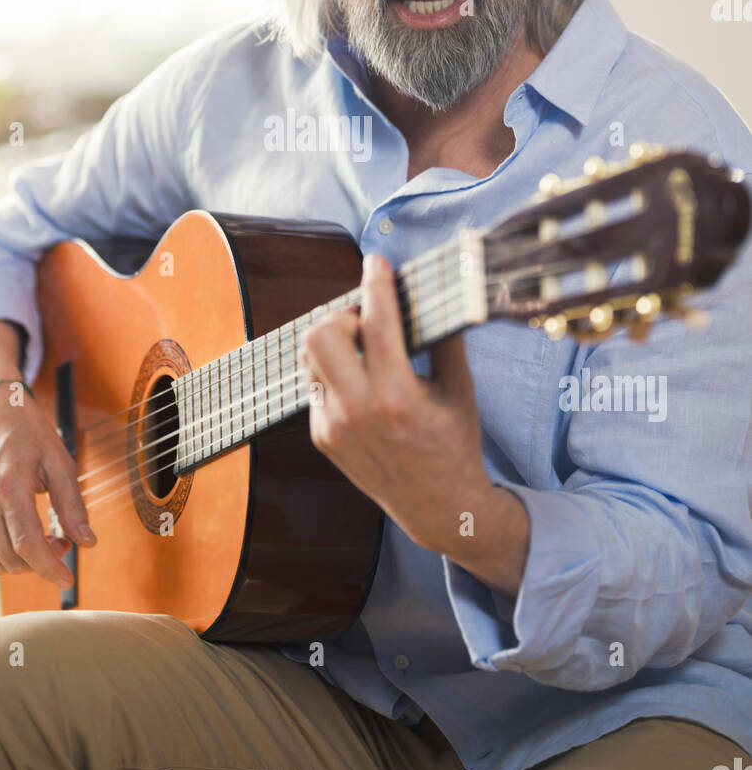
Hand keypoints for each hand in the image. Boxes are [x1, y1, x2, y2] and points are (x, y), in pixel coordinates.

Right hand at [0, 383, 94, 587]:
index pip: (27, 546)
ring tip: (43, 537)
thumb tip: (88, 541)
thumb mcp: (59, 460)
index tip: (67, 579)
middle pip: (10, 559)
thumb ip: (73, 504)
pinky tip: (18, 528)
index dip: (50, 569)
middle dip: (40, 563)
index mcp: (8, 486)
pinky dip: (1, 548)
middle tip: (61, 544)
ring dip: (21, 560)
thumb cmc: (26, 430)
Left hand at [299, 252, 529, 595]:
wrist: (437, 508)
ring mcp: (333, 426)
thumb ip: (444, 339)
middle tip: (367, 321)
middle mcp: (357, 411)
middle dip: (343, 315)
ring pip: (310, 356)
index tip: (377, 261)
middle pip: (321, 334)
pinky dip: (335, 371)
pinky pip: (315, 383)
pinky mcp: (321, 435)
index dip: (376, 283)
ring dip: (334, 340)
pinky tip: (362, 381)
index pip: (376, 323)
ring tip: (364, 348)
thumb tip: (436, 292)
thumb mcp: (459, 391)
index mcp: (396, 397)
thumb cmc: (454, 445)